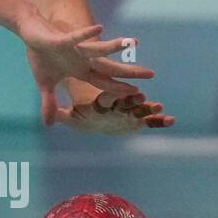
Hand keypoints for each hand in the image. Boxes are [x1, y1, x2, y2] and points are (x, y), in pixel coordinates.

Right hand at [15, 15, 154, 124]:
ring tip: (132, 42)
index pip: (104, 82)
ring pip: (97, 49)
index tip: (138, 94)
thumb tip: (48, 125)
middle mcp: (83, 59)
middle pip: (109, 67)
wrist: (31, 33)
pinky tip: (99, 28)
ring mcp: (75, 49)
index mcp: (81, 70)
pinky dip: (86, 34)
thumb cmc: (41, 56)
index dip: (119, 88)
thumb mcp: (45, 83)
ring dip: (114, 46)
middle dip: (129, 71)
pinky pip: (76, 37)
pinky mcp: (62, 40)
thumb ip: (49, 103)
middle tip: (151, 74)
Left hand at [52, 89, 175, 134]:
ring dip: (148, 108)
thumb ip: (60, 115)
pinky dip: (158, 121)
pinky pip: (148, 120)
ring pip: (139, 108)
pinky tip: (171, 121)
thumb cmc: (84, 113)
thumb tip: (46, 119)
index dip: (112, 96)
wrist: (95, 117)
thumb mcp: (72, 116)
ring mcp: (129, 111)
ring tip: (160, 107)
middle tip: (143, 96)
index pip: (105, 97)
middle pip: (125, 100)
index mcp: (101, 100)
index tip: (117, 95)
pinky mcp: (136, 119)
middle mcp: (117, 103)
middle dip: (134, 101)